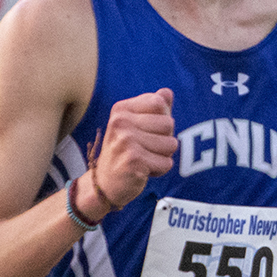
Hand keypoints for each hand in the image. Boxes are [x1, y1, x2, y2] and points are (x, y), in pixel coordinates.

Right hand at [86, 89, 177, 216]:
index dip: (161, 120)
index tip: (145, 132)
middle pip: (169, 123)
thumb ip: (153, 108)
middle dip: (164, 140)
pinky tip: (143, 171)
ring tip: (144, 159)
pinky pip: (167, 163)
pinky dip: (160, 170)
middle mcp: (120, 122)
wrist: (104, 184)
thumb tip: (167, 92)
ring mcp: (126, 141)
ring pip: (171, 144)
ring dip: (163, 156)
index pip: (160, 103)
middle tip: (144, 149)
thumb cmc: (124, 152)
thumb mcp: (135, 125)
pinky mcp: (134, 160)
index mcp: (121, 109)